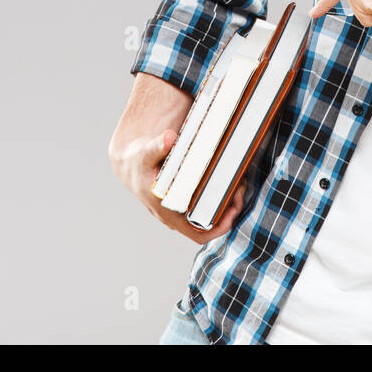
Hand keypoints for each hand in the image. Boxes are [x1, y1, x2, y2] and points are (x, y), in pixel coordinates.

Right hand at [109, 74, 247, 244]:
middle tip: (241, 188)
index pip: (198, 233)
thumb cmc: (139, 161)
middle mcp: (174, 215)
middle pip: (209, 223)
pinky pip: (205, 205)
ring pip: (209, 215)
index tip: (234, 209)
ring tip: (239, 183)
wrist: (130, 162)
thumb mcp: (146, 153)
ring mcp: (180, 210)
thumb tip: (170, 138)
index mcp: (166, 210)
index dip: (219, 226)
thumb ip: (158, 146)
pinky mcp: (183, 201)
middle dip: (228, 209)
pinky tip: (228, 181)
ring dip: (225, 203)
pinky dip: (218, 197)